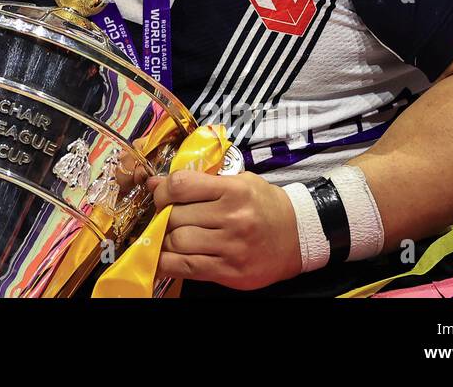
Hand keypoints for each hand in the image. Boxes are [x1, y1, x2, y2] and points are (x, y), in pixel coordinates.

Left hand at [147, 169, 301, 290]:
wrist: (299, 236)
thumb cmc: (264, 205)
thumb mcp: (237, 182)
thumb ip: (198, 181)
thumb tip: (154, 183)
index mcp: (233, 190)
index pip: (181, 185)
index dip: (162, 191)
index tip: (162, 195)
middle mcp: (232, 218)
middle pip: (176, 216)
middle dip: (163, 217)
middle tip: (166, 218)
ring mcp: (231, 247)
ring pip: (177, 243)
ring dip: (166, 240)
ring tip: (171, 236)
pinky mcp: (230, 271)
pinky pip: (187, 268)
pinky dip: (168, 263)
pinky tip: (165, 257)